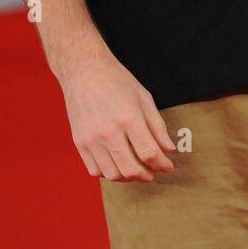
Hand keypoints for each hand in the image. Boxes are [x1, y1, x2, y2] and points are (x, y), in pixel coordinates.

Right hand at [58, 43, 176, 180]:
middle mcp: (108, 132)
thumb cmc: (116, 81)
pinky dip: (108, 173)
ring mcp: (91, 139)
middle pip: (131, 169)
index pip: (149, 153)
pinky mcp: (79, 142)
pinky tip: (116, 164)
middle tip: (153, 171)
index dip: (162, 164)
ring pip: (112, 175)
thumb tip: (168, 149)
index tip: (168, 166)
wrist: (84, 71)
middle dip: (146, 175)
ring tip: (136, 169)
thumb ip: (157, 126)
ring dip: (128, 177)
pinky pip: (94, 170)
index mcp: (129, 118)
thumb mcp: (144, 97)